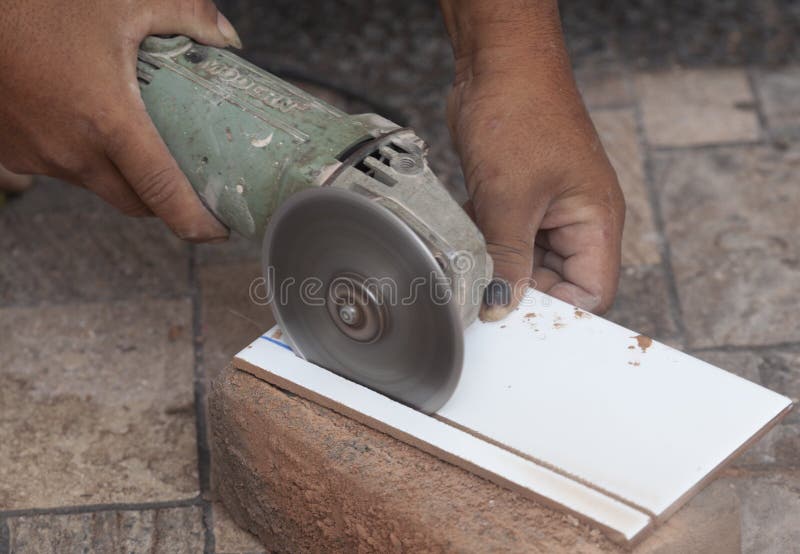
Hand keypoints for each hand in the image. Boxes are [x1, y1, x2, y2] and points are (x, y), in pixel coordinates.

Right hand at [0, 0, 241, 240]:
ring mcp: (38, 156)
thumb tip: (228, 39)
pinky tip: (86, 118)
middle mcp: (72, 151)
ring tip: (135, 133)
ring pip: (98, 184)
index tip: (218, 232)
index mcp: (107, 121)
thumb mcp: (124, 0)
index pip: (163, 193)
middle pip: (135, 201)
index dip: (196, 222)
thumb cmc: (39, 2)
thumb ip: (187, 15)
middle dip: (166, 200)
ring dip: (122, 172)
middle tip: (189, 181)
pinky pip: (62, 167)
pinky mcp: (13, 152)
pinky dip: (83, 154)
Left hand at [440, 1, 624, 319]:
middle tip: (484, 296)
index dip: (556, 312)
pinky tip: (468, 237)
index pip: (591, 293)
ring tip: (474, 262)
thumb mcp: (510, 198)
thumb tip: (501, 306)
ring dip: (499, 266)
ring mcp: (548, 209)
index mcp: (596, 222)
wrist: (498, 64)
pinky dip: (487, 245)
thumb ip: (508, 259)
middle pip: (558, 282)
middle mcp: (578, 220)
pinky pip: (507, 239)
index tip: (516, 321)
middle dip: (521, 291)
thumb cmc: (521, 114)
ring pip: (528, 262)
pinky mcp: (520, 199)